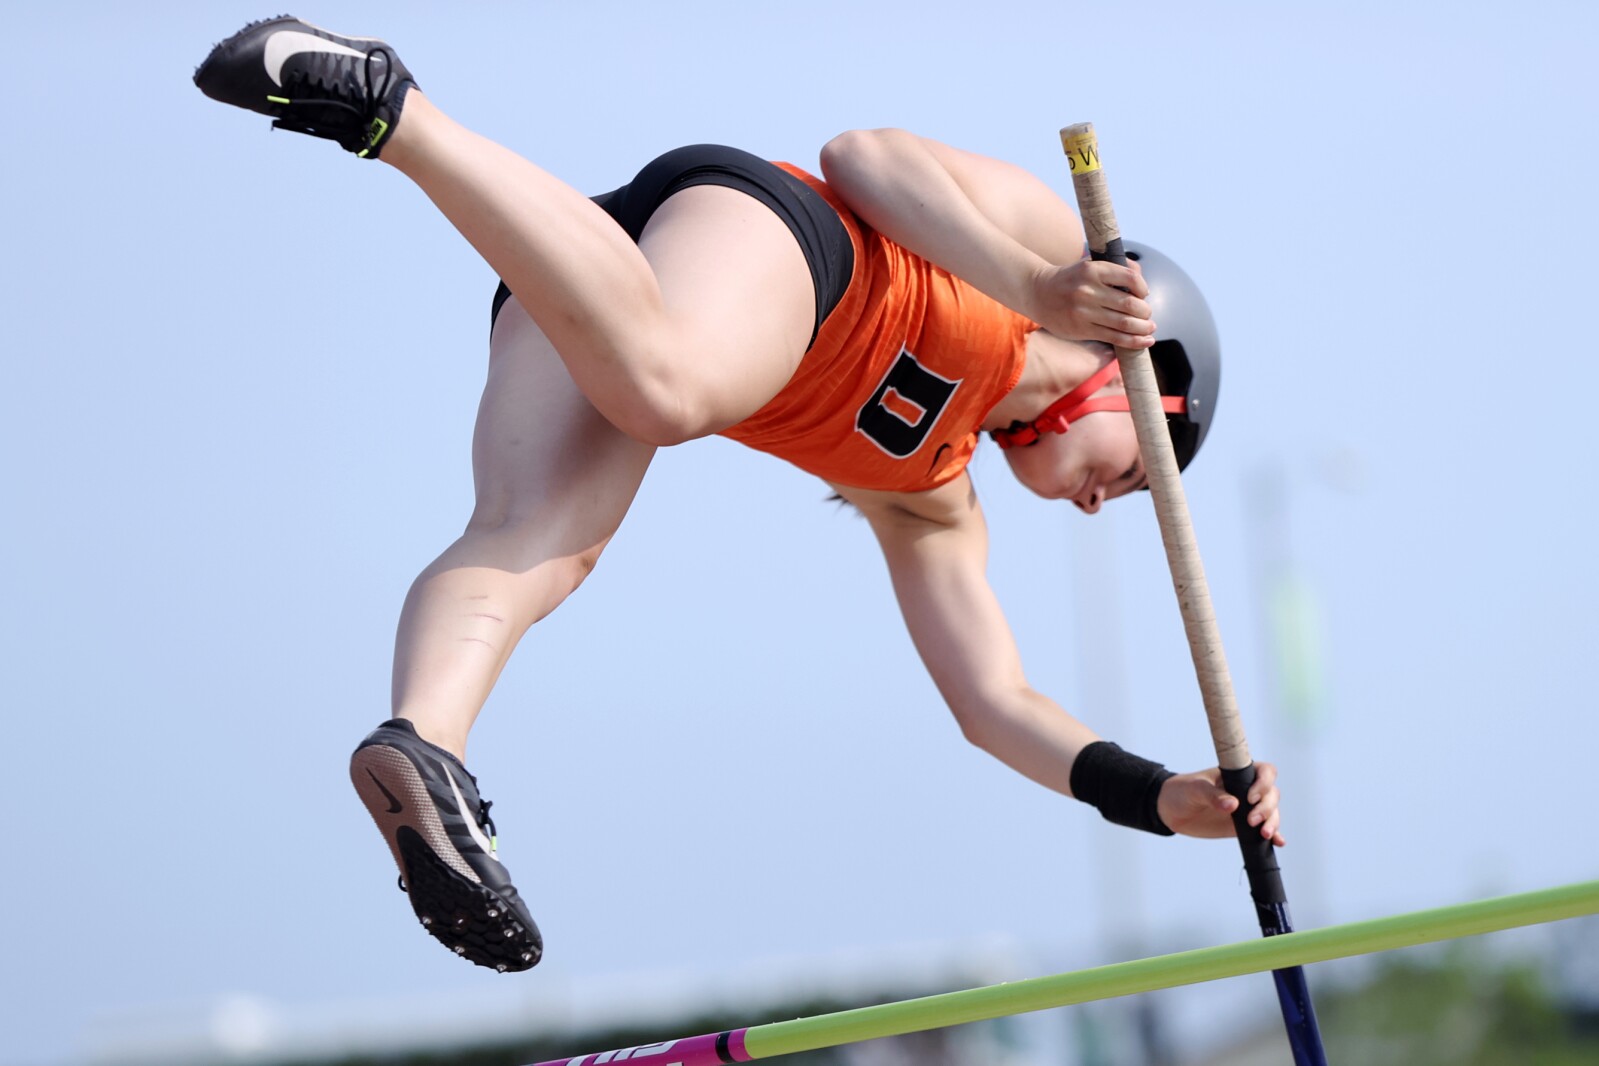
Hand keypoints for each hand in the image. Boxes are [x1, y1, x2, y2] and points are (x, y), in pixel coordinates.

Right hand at [1026, 258, 1154, 348]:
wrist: (1038, 293)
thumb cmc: (1071, 278)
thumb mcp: (1090, 265)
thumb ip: (1117, 268)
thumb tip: (1141, 279)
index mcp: (1093, 270)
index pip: (1130, 278)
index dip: (1143, 288)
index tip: (1144, 294)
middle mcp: (1088, 290)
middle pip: (1130, 304)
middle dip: (1145, 312)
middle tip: (1147, 315)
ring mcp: (1084, 312)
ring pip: (1124, 323)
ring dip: (1143, 328)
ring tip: (1150, 329)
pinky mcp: (1082, 329)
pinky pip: (1114, 337)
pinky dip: (1134, 341)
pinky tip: (1145, 341)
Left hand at [1157, 762, 1285, 845]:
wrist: (1171, 810)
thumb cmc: (1182, 791)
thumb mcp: (1194, 790)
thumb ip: (1212, 795)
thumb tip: (1233, 804)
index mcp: (1237, 773)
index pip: (1265, 771)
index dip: (1264, 783)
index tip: (1249, 798)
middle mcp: (1247, 789)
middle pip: (1272, 794)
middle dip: (1267, 808)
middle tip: (1251, 820)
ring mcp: (1247, 808)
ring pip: (1272, 812)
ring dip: (1273, 822)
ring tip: (1264, 834)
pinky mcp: (1244, 826)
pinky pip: (1265, 828)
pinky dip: (1274, 834)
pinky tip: (1278, 841)